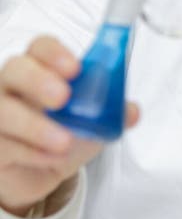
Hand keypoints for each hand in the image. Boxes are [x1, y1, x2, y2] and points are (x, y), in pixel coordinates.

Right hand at [0, 36, 139, 216]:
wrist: (42, 171)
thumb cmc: (64, 133)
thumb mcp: (94, 123)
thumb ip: (112, 112)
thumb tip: (131, 111)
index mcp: (41, 69)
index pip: (40, 48)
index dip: (55, 53)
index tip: (75, 68)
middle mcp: (14, 86)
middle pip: (14, 69)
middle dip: (38, 80)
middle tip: (63, 98)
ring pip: (4, 111)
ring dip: (36, 126)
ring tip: (64, 141)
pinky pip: (4, 145)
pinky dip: (31, 152)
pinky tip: (51, 157)